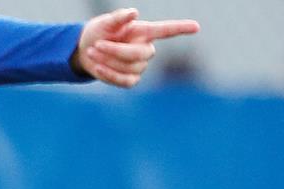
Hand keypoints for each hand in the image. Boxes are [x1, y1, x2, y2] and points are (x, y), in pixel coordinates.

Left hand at [73, 8, 198, 88]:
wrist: (86, 50)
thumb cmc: (100, 32)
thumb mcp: (105, 22)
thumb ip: (119, 17)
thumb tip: (134, 13)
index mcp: (145, 32)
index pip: (167, 30)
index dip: (181, 28)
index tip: (196, 27)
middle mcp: (146, 49)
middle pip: (140, 54)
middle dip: (115, 50)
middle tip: (97, 44)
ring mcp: (140, 66)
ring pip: (130, 68)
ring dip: (108, 61)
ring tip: (93, 51)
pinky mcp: (130, 80)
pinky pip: (124, 81)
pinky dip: (108, 75)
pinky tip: (97, 67)